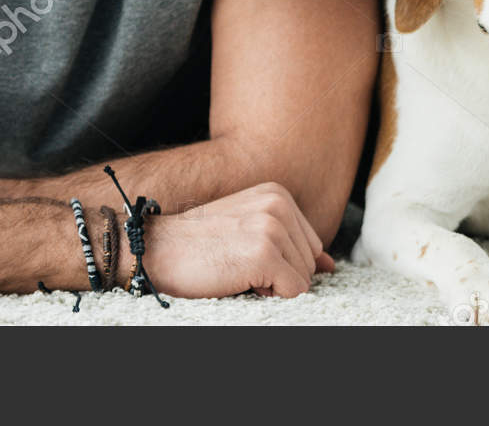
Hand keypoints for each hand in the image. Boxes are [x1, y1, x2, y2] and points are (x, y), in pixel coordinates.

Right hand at [134, 181, 335, 298]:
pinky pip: (294, 290)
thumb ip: (293, 243)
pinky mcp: (264, 252)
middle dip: (281, 273)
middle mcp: (278, 204)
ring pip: (304, 278)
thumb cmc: (202, 243)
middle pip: (310, 261)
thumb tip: (329, 265)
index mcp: (277, 194)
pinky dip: (270, 295)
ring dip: (274, 284)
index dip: (283, 261)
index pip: (312, 244)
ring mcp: (272, 227)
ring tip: (238, 268)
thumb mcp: (251, 230)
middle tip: (241, 264)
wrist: (158, 248)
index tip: (249, 255)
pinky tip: (241, 279)